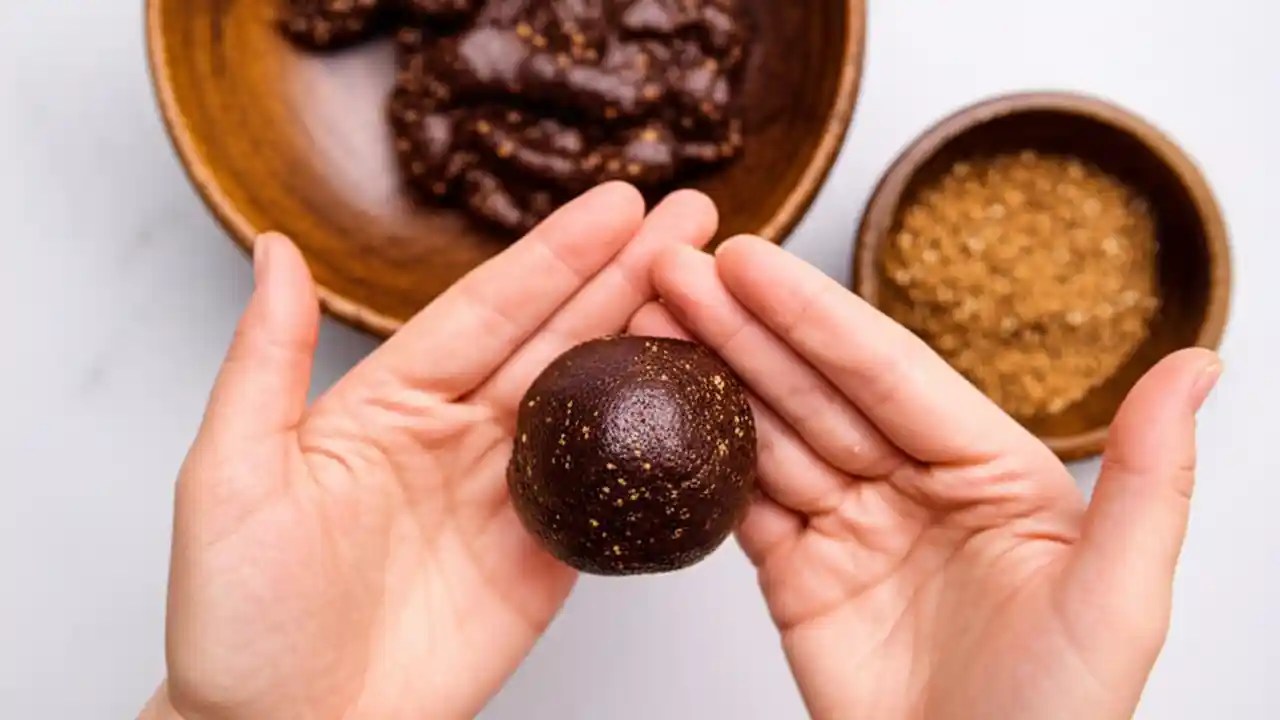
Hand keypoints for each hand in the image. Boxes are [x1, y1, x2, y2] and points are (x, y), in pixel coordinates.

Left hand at [144, 184, 719, 719]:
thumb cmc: (240, 622)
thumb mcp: (231, 477)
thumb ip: (265, 361)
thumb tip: (278, 252)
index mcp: (390, 401)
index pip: (488, 310)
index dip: (557, 256)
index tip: (619, 205)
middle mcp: (457, 435)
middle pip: (558, 339)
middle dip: (628, 275)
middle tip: (694, 221)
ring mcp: (508, 494)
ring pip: (595, 400)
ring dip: (655, 341)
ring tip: (716, 290)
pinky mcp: (546, 557)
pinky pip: (612, 489)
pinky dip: (659, 441)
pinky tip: (700, 394)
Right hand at [631, 237, 1220, 719]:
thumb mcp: (1121, 599)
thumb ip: (1152, 476)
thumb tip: (1198, 362)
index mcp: (991, 468)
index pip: (889, 372)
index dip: (816, 313)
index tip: (749, 261)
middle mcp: (917, 484)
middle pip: (817, 388)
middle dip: (744, 326)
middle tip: (676, 267)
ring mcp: (850, 526)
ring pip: (771, 433)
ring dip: (711, 372)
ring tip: (650, 315)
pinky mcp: (797, 574)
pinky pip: (743, 502)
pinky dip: (701, 454)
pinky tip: (664, 400)